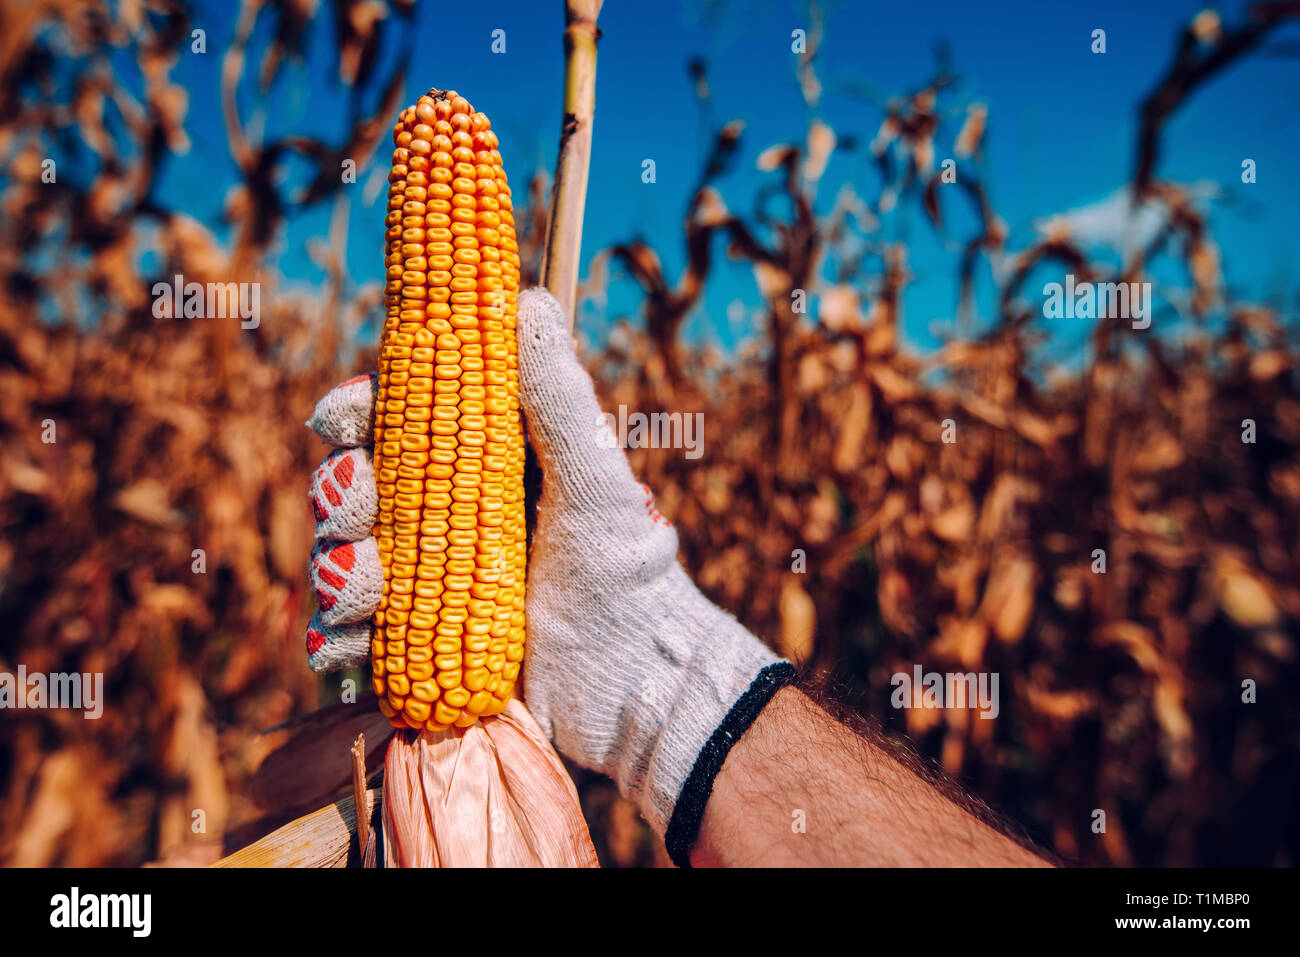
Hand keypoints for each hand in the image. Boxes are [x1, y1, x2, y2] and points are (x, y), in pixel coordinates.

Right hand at [304, 289, 787, 841]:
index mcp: (477, 471)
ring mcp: (421, 590)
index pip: (392, 427)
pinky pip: (346, 639)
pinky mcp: (411, 654)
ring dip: (334, 569)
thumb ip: (558, 396)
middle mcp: (441, 523)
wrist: (637, 685)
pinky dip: (334, 639)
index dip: (353, 415)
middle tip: (358, 509)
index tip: (345, 416)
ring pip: (338, 560)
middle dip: (337, 494)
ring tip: (362, 591)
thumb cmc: (627, 572)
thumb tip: (527, 298)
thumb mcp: (595, 479)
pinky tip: (349, 647)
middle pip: (351, 489)